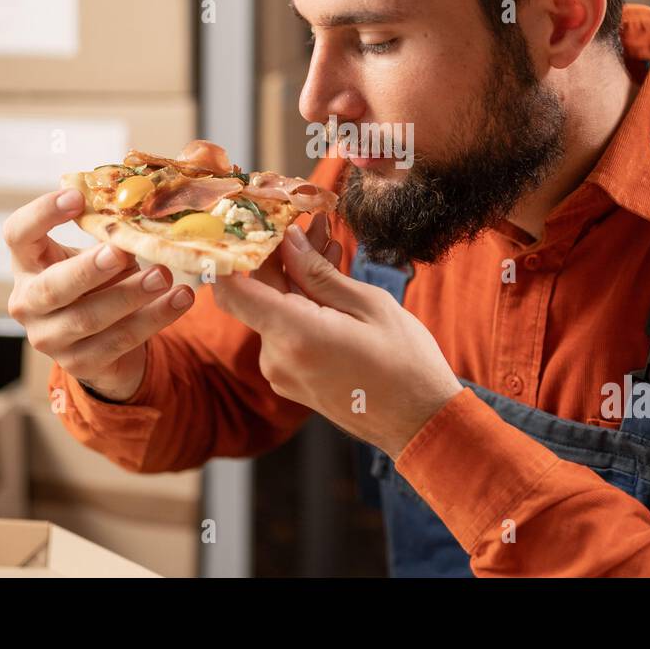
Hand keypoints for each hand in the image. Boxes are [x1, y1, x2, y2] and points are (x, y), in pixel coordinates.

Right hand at [4, 188, 195, 401]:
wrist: (104, 345)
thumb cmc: (97, 284)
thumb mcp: (96, 256)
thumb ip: (109, 237)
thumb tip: (141, 210)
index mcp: (28, 264)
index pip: (17, 234)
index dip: (41, 214)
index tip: (77, 197)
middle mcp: (28, 303)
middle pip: (51, 287)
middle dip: (88, 269)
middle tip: (121, 251)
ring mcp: (50, 338)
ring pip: (88, 318)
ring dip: (130, 295)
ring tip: (164, 275)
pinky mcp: (80, 364)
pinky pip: (118, 341)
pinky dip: (152, 319)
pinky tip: (179, 300)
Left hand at [213, 220, 462, 458]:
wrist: (419, 422)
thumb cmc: (405, 363)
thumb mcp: (368, 305)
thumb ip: (318, 273)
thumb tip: (288, 240)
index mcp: (294, 334)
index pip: (230, 289)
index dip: (232, 253)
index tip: (253, 226)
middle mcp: (276, 357)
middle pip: (258, 293)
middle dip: (281, 256)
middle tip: (316, 227)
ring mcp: (281, 372)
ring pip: (274, 309)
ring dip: (296, 279)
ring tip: (332, 248)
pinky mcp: (291, 379)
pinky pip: (286, 331)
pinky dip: (302, 305)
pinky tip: (331, 284)